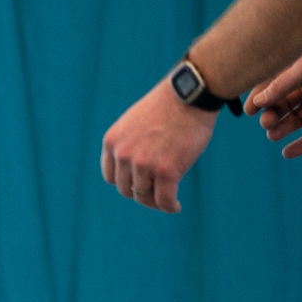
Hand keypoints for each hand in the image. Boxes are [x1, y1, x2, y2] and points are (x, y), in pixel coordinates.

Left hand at [100, 77, 218, 213]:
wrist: (190, 94)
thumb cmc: (167, 106)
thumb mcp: (134, 122)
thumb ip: (128, 144)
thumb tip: (133, 169)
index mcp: (112, 142)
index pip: (111, 177)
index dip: (125, 183)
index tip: (138, 184)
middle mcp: (124, 155)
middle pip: (127, 189)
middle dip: (141, 193)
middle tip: (156, 193)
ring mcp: (144, 164)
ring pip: (144, 197)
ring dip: (156, 202)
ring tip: (167, 201)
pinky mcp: (167, 171)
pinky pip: (164, 200)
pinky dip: (170, 207)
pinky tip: (175, 207)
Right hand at [245, 45, 301, 158]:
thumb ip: (279, 85)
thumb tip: (258, 101)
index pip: (274, 84)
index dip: (260, 97)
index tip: (249, 111)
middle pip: (284, 103)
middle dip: (272, 114)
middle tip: (266, 122)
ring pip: (297, 119)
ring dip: (283, 128)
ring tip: (273, 135)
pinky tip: (287, 153)